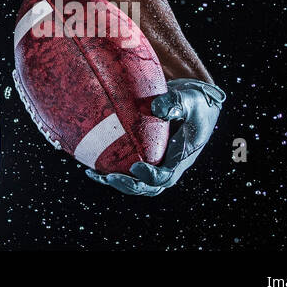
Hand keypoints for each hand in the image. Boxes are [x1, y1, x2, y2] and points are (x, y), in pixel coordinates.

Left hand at [84, 79, 225, 195]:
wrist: (195, 103)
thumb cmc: (194, 102)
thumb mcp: (189, 100)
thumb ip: (176, 104)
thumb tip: (156, 108)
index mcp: (181, 157)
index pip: (166, 176)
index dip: (150, 176)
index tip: (135, 167)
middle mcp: (169, 164)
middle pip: (149, 186)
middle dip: (129, 185)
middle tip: (109, 177)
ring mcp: (157, 162)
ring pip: (137, 182)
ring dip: (115, 181)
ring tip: (94, 174)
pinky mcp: (146, 156)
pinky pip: (128, 169)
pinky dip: (111, 170)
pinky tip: (91, 164)